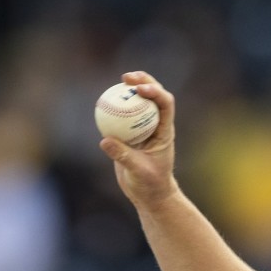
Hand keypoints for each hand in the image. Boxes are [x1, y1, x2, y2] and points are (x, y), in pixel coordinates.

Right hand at [98, 71, 177, 208]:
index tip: (139, 89)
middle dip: (144, 81)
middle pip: (154, 96)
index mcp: (164, 131)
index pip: (165, 105)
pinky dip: (116, 105)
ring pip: (139, 102)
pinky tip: (104, 100)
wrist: (149, 194)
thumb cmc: (151, 184)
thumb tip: (105, 140)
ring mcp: (143, 128)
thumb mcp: (138, 171)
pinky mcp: (130, 133)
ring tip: (120, 81)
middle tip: (127, 77)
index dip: (155, 92)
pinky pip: (122, 114)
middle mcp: (156, 125)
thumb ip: (123, 156)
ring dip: (130, 89)